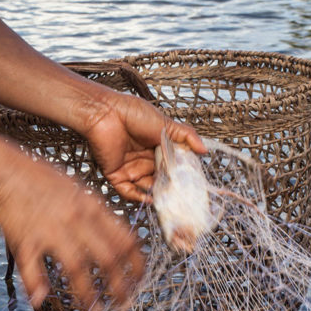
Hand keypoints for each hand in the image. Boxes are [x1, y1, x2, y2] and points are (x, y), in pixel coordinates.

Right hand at [0, 155, 145, 310]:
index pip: (125, 239)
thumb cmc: (40, 178)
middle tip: (123, 304)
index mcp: (91, 207)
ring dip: (87, 294)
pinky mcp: (26, 239)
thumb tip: (112, 232)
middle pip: (107, 258)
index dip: (137, 264)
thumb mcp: (77, 188)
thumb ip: (94, 212)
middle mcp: (76, 220)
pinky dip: (35, 286)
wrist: (4, 170)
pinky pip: (33, 267)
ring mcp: (51, 230)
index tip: (140, 279)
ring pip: (77, 268)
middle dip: (119, 287)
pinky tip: (39, 301)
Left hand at [83, 92, 205, 202]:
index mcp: (156, 147)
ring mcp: (129, 168)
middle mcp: (143, 159)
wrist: (106, 112)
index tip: (192, 183)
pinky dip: (138, 197)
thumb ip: (186, 136)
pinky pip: (127, 191)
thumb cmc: (133, 113)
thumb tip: (204, 150)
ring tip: (168, 198)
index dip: (180, 174)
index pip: (171, 166)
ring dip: (156, 193)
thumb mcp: (166, 124)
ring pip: (145, 187)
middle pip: (159, 179)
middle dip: (169, 187)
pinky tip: (150, 198)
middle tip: (181, 195)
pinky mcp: (115, 174)